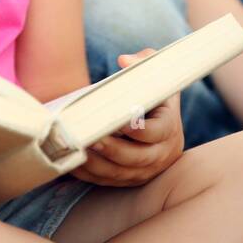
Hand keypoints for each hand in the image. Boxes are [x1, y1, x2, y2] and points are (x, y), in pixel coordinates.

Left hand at [70, 48, 183, 186]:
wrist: (161, 123)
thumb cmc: (154, 95)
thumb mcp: (155, 77)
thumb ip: (143, 63)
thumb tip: (124, 60)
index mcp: (169, 128)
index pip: (156, 132)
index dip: (138, 130)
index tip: (120, 122)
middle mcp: (161, 153)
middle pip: (136, 158)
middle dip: (113, 150)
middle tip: (92, 138)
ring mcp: (146, 170)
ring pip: (120, 173)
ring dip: (97, 165)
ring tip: (78, 151)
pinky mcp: (130, 180)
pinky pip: (108, 181)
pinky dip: (89, 174)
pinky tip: (73, 162)